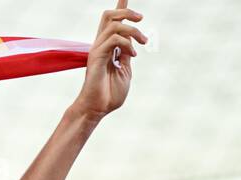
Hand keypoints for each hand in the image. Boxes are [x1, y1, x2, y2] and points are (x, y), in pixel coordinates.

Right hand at [71, 3, 146, 119]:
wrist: (98, 109)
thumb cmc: (109, 94)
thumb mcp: (125, 72)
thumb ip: (127, 56)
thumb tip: (131, 43)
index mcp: (108, 48)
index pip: (112, 22)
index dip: (121, 8)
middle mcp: (101, 45)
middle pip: (109, 15)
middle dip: (127, 12)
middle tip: (142, 19)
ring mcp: (97, 50)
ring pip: (114, 24)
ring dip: (133, 30)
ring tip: (143, 42)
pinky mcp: (97, 57)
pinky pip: (113, 40)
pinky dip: (127, 44)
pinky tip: (133, 56)